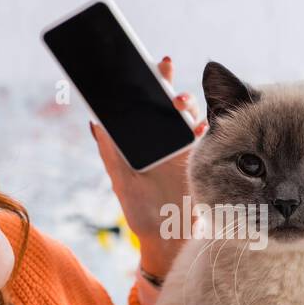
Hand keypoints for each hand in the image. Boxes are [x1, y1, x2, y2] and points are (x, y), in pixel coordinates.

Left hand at [90, 56, 206, 279]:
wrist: (170, 240)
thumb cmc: (142, 213)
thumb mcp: (122, 182)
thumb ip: (112, 153)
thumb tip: (95, 122)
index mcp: (142, 142)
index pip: (141, 105)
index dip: (142, 84)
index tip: (140, 65)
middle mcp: (164, 140)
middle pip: (166, 103)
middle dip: (166, 83)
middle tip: (164, 69)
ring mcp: (184, 148)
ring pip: (187, 114)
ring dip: (186, 103)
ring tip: (179, 102)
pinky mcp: (202, 159)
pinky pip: (207, 135)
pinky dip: (204, 126)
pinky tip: (199, 125)